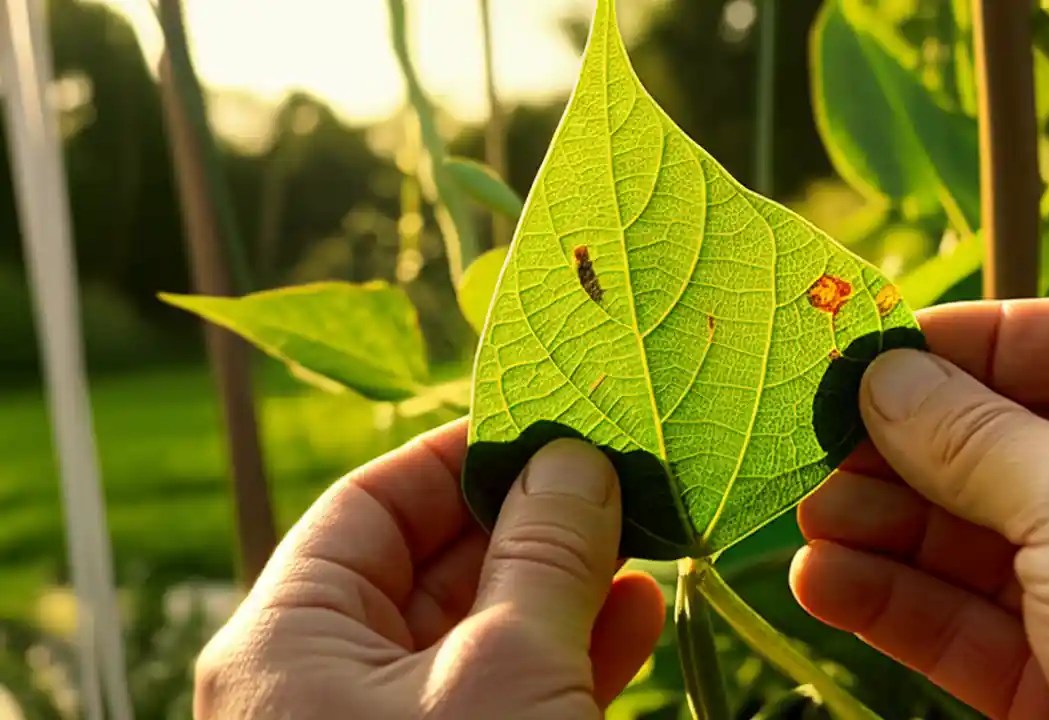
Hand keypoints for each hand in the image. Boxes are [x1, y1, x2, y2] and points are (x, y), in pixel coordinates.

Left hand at [194, 423, 664, 718]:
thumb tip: (574, 459)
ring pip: (479, 628)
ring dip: (564, 579)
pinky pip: (507, 691)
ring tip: (644, 531)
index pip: (372, 504)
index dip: (463, 454)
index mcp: (288, 640)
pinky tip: (639, 611)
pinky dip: (572, 649)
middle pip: (429, 561)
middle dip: (530, 516)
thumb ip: (542, 555)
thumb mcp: (507, 674)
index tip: (554, 420)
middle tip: (618, 470)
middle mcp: (322, 682)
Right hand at [791, 297, 1048, 718]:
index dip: (976, 339)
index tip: (874, 350)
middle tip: (818, 438)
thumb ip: (974, 433)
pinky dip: (892, 602)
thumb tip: (880, 375)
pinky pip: (970, 626)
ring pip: (978, 539)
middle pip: (1012, 441)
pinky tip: (823, 581)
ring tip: (809, 514)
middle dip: (908, 443)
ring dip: (883, 525)